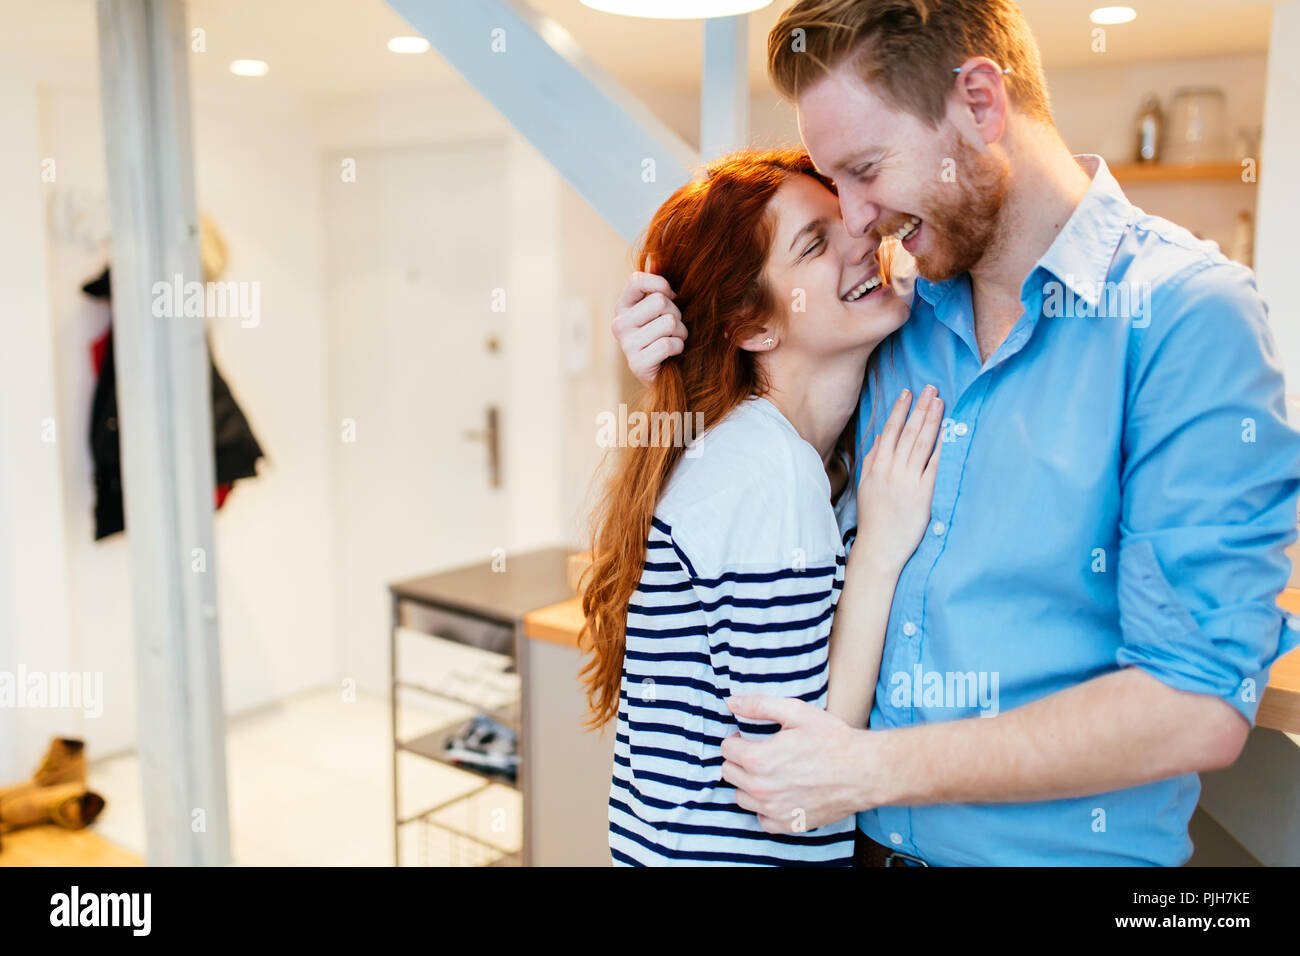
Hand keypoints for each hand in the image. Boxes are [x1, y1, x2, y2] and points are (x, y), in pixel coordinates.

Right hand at [610, 260, 686, 384]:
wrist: (668, 372)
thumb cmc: (666, 334)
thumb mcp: (661, 308)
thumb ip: (658, 286)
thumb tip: (657, 259)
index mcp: (623, 306)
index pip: (638, 280)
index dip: (662, 286)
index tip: (672, 298)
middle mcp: (619, 324)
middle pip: (660, 302)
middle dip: (677, 314)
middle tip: (674, 327)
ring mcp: (626, 345)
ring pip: (668, 323)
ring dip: (681, 333)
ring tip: (675, 340)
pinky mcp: (637, 364)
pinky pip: (668, 344)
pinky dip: (679, 348)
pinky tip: (673, 354)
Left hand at [721, 696, 875, 831]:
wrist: (863, 771)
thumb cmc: (832, 740)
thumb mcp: (796, 712)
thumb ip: (759, 705)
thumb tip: (731, 702)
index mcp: (758, 759)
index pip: (726, 749)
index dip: (738, 739)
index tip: (751, 738)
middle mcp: (761, 789)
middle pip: (729, 773)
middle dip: (740, 760)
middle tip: (761, 753)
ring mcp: (774, 810)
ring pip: (742, 797)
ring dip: (749, 784)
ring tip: (771, 772)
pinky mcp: (788, 824)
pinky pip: (761, 818)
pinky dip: (766, 807)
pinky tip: (781, 793)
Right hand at [855, 386, 942, 572]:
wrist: (879, 548)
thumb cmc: (873, 518)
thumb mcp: (866, 485)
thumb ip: (872, 460)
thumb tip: (880, 439)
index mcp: (876, 468)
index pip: (889, 432)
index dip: (900, 411)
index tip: (908, 393)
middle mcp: (891, 471)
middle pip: (907, 434)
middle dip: (920, 409)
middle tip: (930, 389)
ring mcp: (907, 482)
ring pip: (920, 445)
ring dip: (931, 422)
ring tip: (940, 403)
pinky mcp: (923, 495)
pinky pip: (933, 467)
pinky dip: (941, 448)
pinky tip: (948, 433)